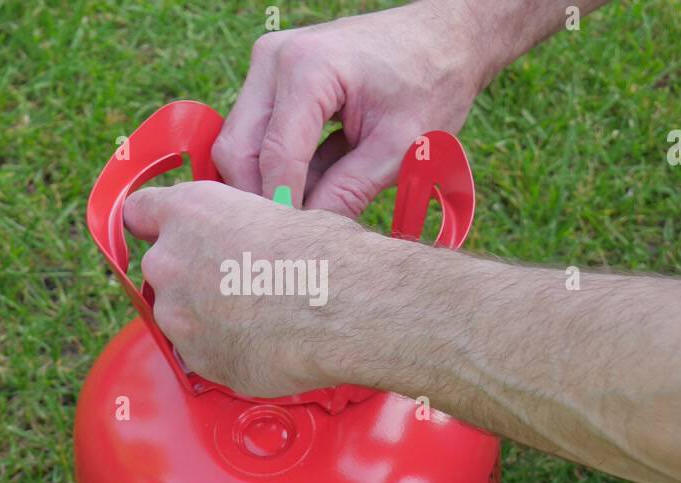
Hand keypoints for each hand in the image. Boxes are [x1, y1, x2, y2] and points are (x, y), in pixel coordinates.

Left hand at [123, 181, 374, 396]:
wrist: (339, 304)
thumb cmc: (320, 252)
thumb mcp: (275, 212)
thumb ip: (236, 229)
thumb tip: (246, 242)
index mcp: (188, 210)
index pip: (139, 212)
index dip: (154, 226)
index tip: (168, 236)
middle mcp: (169, 260)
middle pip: (161, 269)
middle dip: (191, 278)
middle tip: (236, 285)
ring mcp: (176, 314)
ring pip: (179, 316)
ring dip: (206, 319)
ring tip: (258, 319)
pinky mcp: (195, 358)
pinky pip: (202, 354)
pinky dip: (225, 352)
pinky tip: (263, 345)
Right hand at [211, 2, 487, 217]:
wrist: (442, 37)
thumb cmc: (430, 81)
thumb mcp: (398, 147)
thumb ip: (350, 191)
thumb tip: (310, 237)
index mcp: (307, 68)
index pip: (275, 155)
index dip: (283, 207)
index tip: (295, 248)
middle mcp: (273, 59)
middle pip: (238, 150)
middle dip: (262, 198)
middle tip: (293, 239)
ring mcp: (267, 66)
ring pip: (240, 145)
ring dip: (267, 183)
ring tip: (307, 213)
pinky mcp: (271, 79)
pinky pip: (255, 135)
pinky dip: (276, 167)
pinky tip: (312, 187)